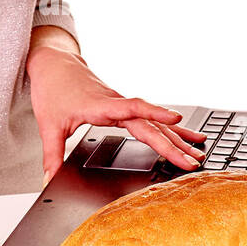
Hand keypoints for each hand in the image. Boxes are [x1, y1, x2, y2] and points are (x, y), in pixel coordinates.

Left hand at [27, 46, 205, 182]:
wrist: (55, 65)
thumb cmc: (53, 89)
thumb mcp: (47, 125)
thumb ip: (51, 154)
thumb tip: (48, 180)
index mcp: (100, 106)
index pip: (132, 108)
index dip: (154, 113)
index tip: (175, 118)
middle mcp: (116, 104)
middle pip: (150, 124)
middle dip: (173, 143)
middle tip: (192, 160)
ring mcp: (122, 106)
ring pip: (154, 122)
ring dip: (176, 137)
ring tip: (199, 150)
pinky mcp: (123, 108)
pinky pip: (150, 120)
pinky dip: (167, 129)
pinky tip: (183, 135)